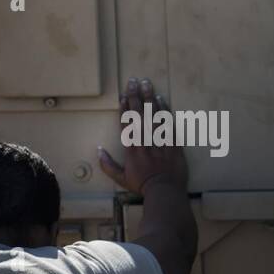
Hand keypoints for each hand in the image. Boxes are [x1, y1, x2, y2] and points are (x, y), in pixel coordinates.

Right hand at [97, 78, 187, 193]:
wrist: (165, 192)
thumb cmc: (142, 186)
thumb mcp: (121, 178)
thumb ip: (108, 164)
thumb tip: (98, 150)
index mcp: (132, 149)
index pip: (126, 124)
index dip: (124, 108)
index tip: (122, 95)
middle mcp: (145, 142)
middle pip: (139, 116)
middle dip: (136, 97)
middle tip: (134, 81)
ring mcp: (160, 142)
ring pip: (154, 117)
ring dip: (150, 99)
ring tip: (147, 84)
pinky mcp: (174, 144)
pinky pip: (169, 125)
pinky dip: (165, 112)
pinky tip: (162, 100)